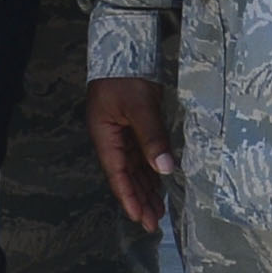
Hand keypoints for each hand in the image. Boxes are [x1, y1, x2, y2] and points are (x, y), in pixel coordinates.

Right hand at [89, 76, 177, 232]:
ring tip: (158, 210)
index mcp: (105, 136)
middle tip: (154, 224)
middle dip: (139, 200)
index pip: (118, 175)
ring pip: (135, 168)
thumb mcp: (140, 106)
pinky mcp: (135, 126)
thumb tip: (165, 169)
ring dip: (146, 188)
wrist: (125, 48)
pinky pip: (142, 155)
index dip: (129, 198)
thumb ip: (152, 138)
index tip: (141, 219)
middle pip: (126, 176)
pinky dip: (151, 171)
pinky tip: (160, 183)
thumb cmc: (126, 76)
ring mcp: (123, 133)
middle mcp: (112, 139)